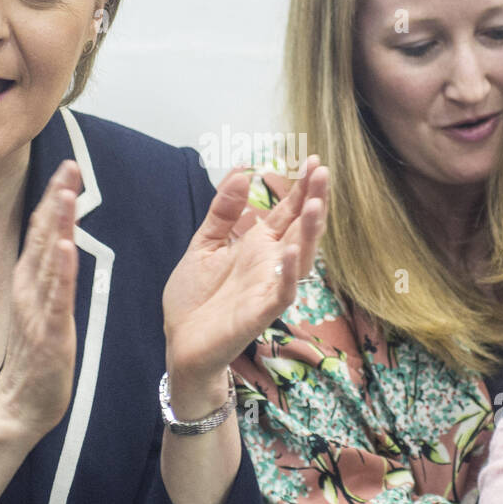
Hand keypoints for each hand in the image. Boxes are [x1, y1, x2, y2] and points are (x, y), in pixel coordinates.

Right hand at [0, 159, 80, 439]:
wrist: (19, 403)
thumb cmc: (34, 354)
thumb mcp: (39, 303)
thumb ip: (47, 271)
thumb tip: (56, 237)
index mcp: (29, 280)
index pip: (41, 230)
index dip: (54, 197)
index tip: (67, 167)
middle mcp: (30, 289)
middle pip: (43, 236)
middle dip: (57, 199)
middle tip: (69, 166)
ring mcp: (38, 310)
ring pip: (50, 261)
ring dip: (58, 226)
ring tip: (66, 195)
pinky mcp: (51, 333)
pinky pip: (57, 298)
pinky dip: (61, 272)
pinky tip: (66, 248)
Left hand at [162, 158, 327, 399]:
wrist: (180, 342)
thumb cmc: (195, 297)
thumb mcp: (204, 244)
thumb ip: (223, 211)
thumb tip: (241, 170)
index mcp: (258, 245)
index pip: (287, 212)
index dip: (300, 188)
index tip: (313, 160)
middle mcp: (270, 264)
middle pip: (300, 229)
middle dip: (313, 201)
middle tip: (322, 172)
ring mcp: (268, 288)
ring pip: (300, 259)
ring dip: (308, 233)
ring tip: (315, 205)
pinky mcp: (260, 313)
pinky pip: (282, 294)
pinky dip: (288, 274)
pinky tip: (290, 252)